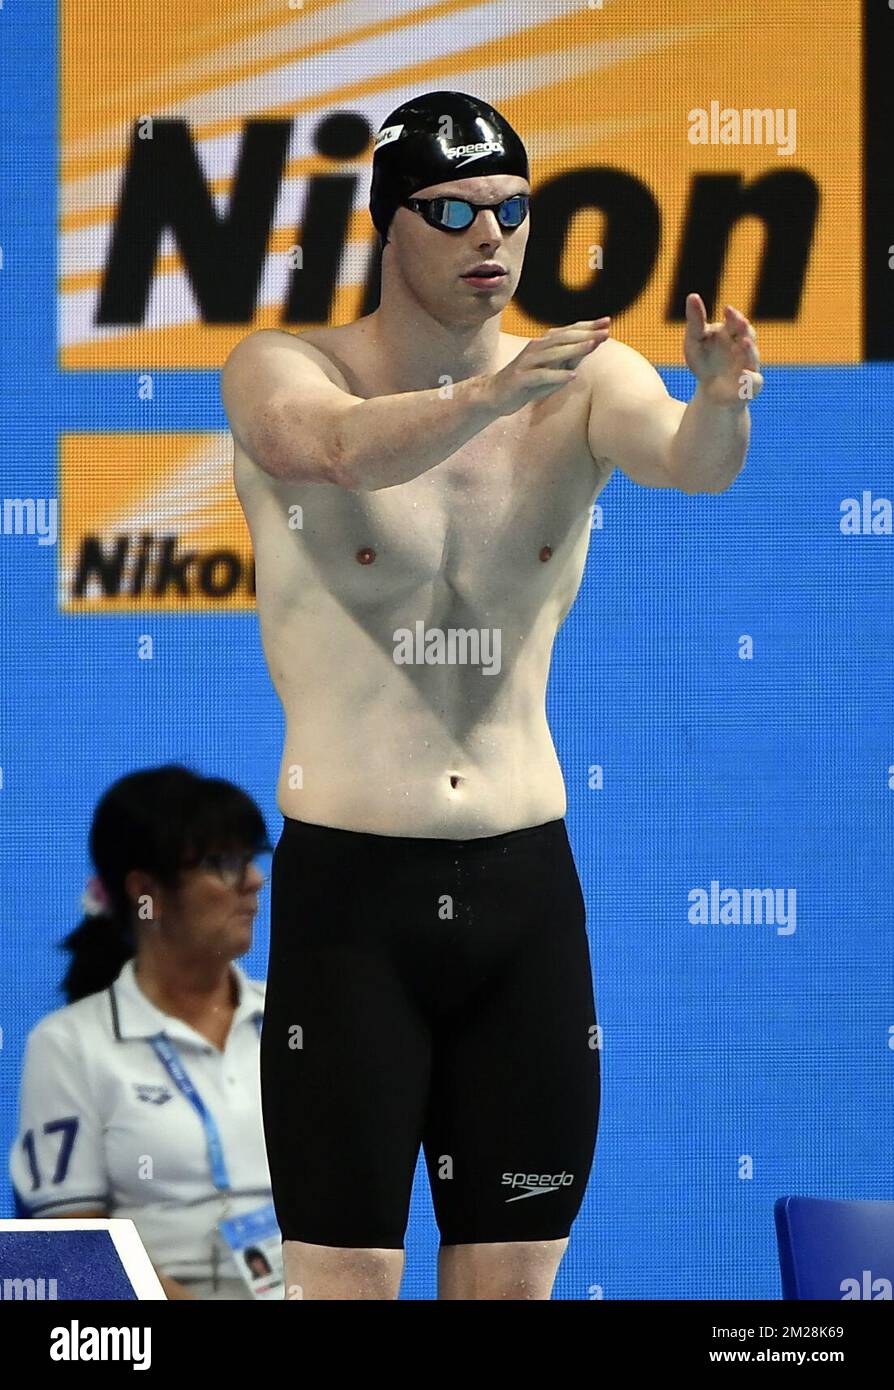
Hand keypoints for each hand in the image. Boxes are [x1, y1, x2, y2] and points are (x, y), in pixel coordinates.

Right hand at [487, 318, 611, 415]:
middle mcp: (535, 348)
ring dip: (574, 349)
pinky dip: (557, 375)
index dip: (588, 326)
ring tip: (593, 346)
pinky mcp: (521, 378)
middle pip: (563, 338)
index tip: (607, 322)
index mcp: (543, 344)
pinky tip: (572, 375)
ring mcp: (527, 362)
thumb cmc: (527, 383)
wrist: (495, 395)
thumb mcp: (551, 369)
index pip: (568, 331)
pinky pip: (541, 375)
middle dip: (585, 334)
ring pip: (553, 353)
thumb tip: (591, 346)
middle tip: (605, 331)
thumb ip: (569, 359)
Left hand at [683, 294, 762, 404]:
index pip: (735, 321)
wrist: (711, 392)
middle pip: (748, 335)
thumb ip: (696, 320)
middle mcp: (745, 348)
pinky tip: (744, 375)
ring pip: (752, 356)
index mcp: (733, 334)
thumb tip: (692, 295)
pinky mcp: (750, 386)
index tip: (726, 309)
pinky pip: (753, 382)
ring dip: (749, 350)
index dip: (733, 316)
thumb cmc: (705, 362)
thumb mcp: (695, 340)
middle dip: (744, 328)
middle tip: (739, 321)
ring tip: (744, 342)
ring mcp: (749, 366)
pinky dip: (750, 379)